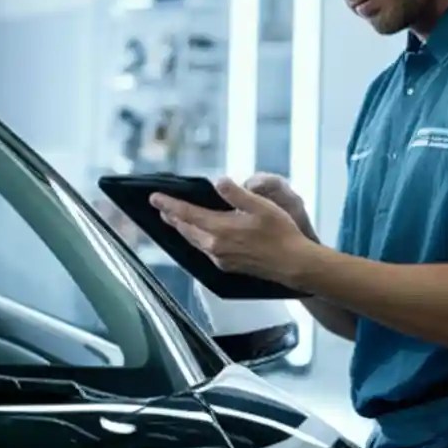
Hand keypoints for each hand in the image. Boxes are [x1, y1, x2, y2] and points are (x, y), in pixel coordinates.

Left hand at [149, 176, 314, 287]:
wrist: (293, 264)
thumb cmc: (280, 233)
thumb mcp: (260, 206)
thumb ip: (236, 194)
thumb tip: (218, 181)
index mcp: (219, 229)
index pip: (186, 214)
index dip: (169, 204)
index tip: (154, 197)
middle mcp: (215, 246)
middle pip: (185, 229)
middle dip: (172, 216)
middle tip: (161, 207)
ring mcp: (220, 258)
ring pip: (193, 241)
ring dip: (182, 229)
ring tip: (175, 219)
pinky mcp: (227, 266)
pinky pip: (204, 250)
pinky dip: (196, 239)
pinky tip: (199, 235)